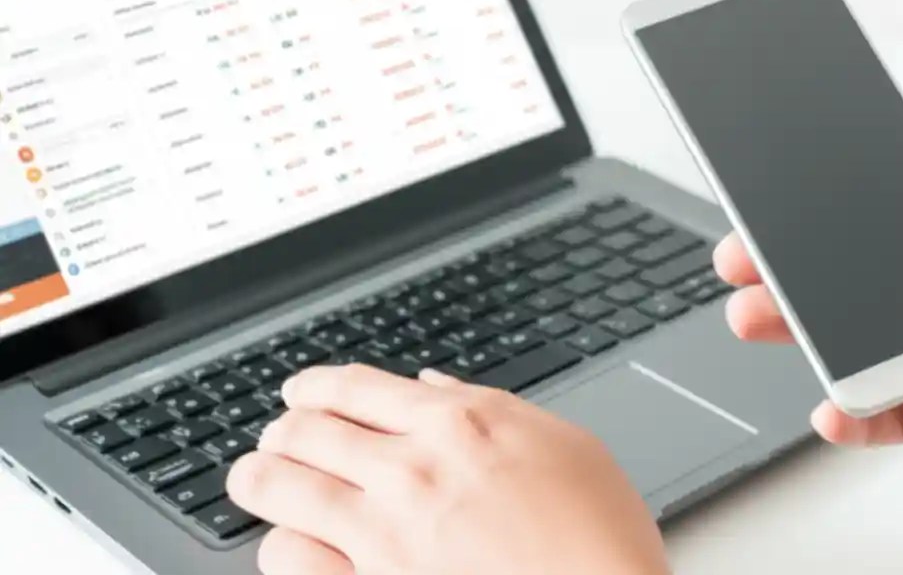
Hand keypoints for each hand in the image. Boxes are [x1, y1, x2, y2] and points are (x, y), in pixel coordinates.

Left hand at [227, 366, 667, 574]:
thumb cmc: (599, 536)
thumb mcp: (564, 445)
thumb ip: (491, 408)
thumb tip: (430, 391)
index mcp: (460, 424)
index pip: (353, 387)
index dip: (313, 386)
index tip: (299, 393)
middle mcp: (411, 470)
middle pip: (303, 429)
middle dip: (281, 430)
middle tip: (277, 439)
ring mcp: (384, 535)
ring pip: (278, 486)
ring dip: (262, 478)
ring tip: (261, 482)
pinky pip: (287, 557)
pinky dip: (282, 545)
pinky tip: (293, 543)